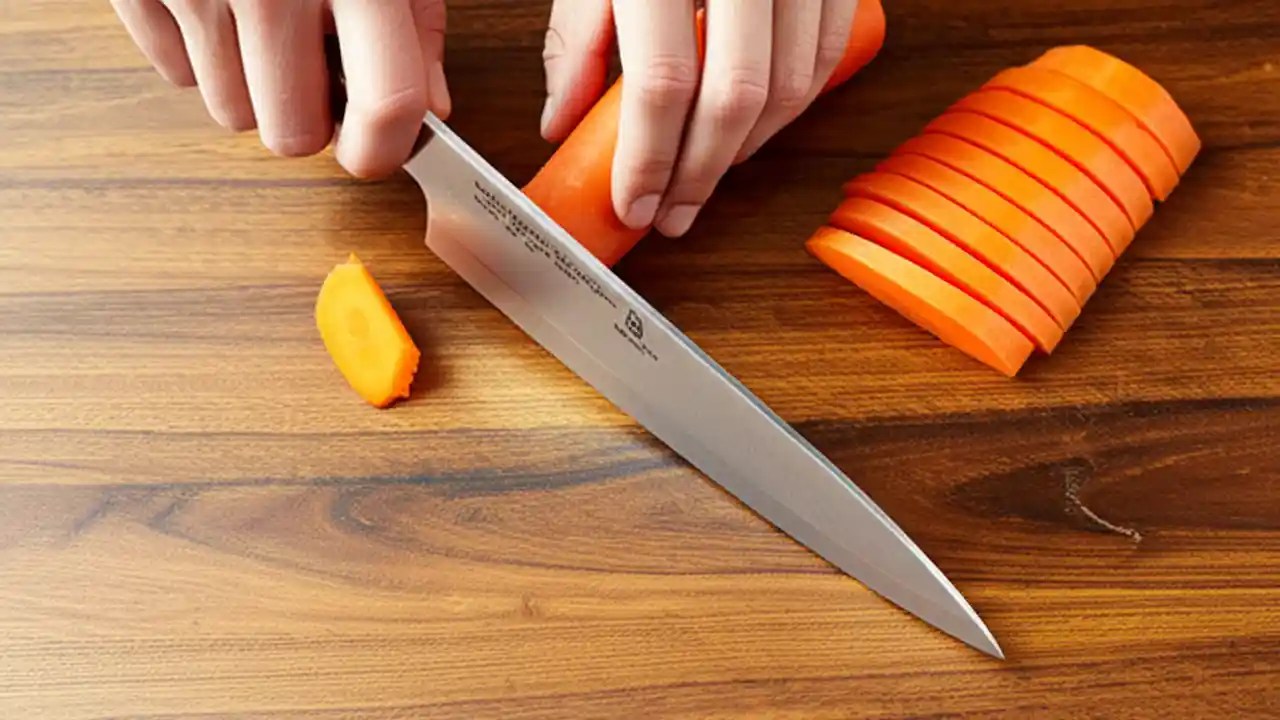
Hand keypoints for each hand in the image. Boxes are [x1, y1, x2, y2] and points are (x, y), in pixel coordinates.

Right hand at [110, 0, 450, 177]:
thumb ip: (417, 27)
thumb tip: (427, 111)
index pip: (386, 101)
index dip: (384, 148)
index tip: (377, 153)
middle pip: (290, 133)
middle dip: (307, 118)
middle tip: (315, 72)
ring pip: (230, 113)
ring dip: (253, 86)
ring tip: (267, 24)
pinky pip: (173, 75)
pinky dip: (201, 55)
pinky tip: (223, 6)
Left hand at [540, 0, 858, 237]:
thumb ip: (578, 40)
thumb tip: (562, 124)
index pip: (664, 84)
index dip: (650, 160)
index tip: (634, 204)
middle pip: (734, 98)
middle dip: (700, 174)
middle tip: (672, 215)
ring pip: (789, 89)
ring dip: (745, 151)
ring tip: (704, 181)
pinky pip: (825, 59)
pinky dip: (791, 111)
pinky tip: (750, 136)